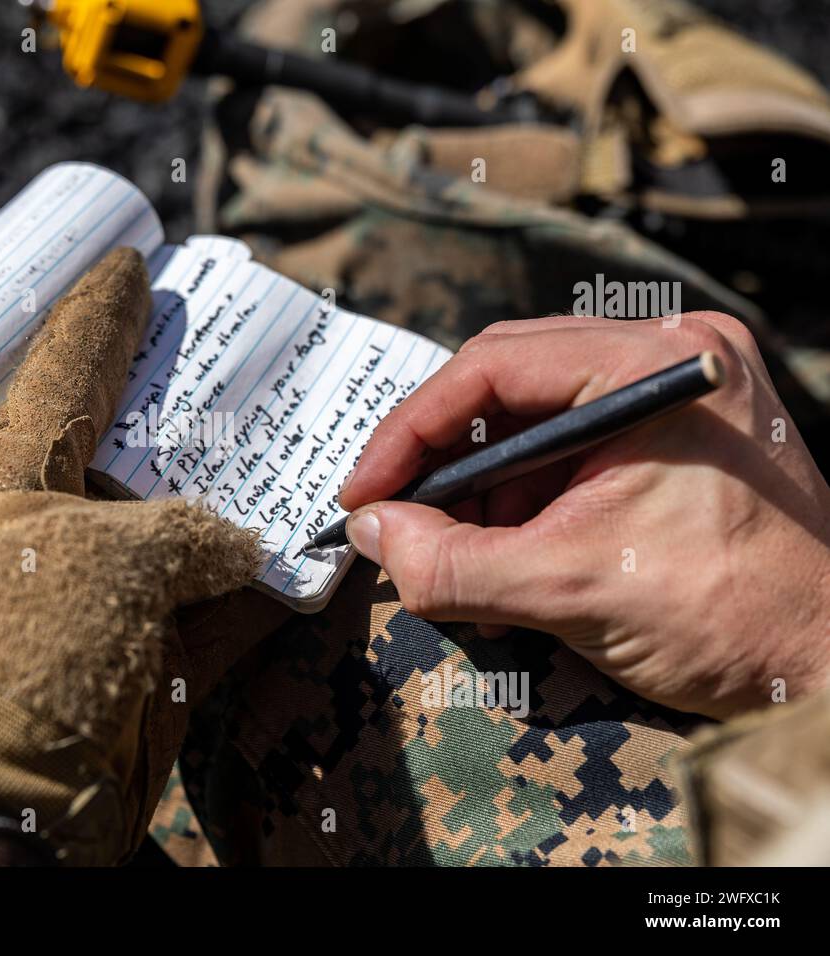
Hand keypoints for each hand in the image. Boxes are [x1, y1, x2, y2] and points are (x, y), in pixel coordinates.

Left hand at [0, 249, 265, 863]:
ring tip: (303, 443)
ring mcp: (102, 596)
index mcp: (8, 477)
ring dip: (245, 498)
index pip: (62, 370)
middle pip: (135, 444)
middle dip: (188, 404)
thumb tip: (240, 542)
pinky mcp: (145, 658)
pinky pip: (221, 607)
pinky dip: (270, 587)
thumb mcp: (99, 559)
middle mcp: (53, 527)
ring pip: (190, 528)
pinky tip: (321, 555)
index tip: (130, 264)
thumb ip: (183, 531)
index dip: (102, 314)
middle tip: (241, 350)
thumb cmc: (13, 648)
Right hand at [339, 312, 829, 719]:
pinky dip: (524, 502)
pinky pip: (567, 450)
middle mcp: (668, 356)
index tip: (363, 493)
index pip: (491, 368)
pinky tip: (514, 559)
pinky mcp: (673, 435)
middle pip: (506, 386)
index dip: (409, 432)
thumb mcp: (571, 591)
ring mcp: (675, 392)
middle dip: (443, 463)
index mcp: (654, 365)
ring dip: (482, 491)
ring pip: (529, 422)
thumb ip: (452, 563)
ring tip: (464, 561)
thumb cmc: (734, 617)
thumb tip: (368, 534)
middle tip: (395, 521)